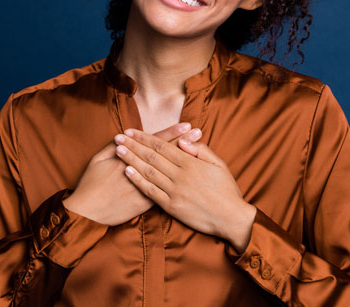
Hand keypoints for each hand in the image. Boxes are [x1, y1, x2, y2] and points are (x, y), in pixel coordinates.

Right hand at [63, 122, 202, 225]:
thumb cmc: (91, 184)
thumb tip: (123, 137)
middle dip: (183, 142)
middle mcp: (139, 171)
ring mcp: (143, 188)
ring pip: (167, 172)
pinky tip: (188, 177)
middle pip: (165, 154)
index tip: (186, 125)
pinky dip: (176, 183)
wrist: (88, 212)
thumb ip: (112, 147)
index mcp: (127, 158)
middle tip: (198, 132)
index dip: (171, 133)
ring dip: (183, 160)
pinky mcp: (144, 204)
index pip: (153, 143)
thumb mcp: (97, 160)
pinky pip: (163, 192)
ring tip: (197, 151)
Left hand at [113, 129, 256, 250]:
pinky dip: (138, 180)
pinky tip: (127, 171)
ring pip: (148, 171)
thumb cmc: (227, 190)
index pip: (162, 146)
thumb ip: (201, 150)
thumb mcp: (219, 164)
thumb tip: (182, 140)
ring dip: (131, 159)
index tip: (131, 130)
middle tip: (117, 136)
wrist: (232, 219)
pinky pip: (150, 192)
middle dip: (132, 144)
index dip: (144, 137)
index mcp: (191, 163)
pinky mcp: (171, 207)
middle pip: (151, 156)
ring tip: (117, 149)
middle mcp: (180, 176)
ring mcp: (174, 192)